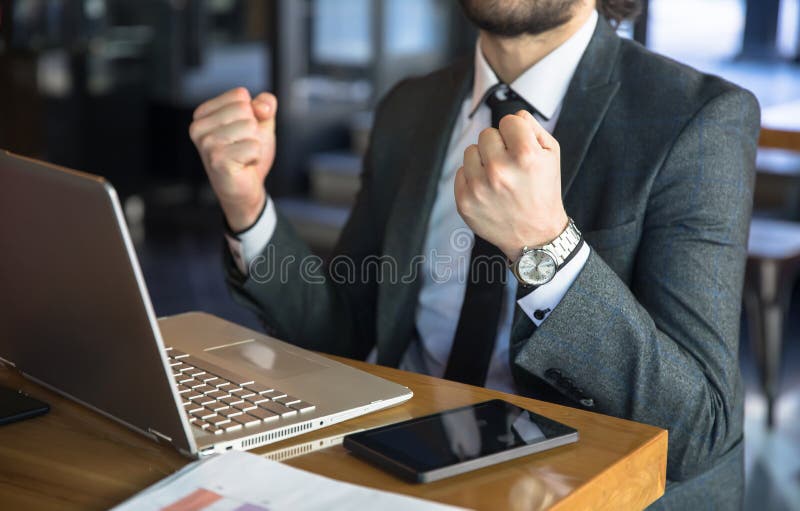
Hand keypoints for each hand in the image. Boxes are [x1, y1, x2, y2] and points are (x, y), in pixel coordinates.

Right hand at [189, 87, 276, 231]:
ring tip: (242, 156)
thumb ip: (264, 105)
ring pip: (250, 127)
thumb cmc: (247, 154)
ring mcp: (206, 144)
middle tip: (242, 147)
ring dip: (254, 144)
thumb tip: (263, 106)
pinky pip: (254, 147)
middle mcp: (198, 127)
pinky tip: (243, 165)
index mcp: (203, 113)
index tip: (241, 133)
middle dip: (253, 130)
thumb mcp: (259, 123)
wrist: (245, 189)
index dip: (251, 114)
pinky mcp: (218, 160)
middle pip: (245, 110)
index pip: (240, 95)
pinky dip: (255, 157)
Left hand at [454, 110, 568, 260]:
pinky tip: (488, 190)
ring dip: (483, 160)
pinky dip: (472, 178)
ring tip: (498, 178)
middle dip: (498, 146)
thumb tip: (514, 115)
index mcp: (525, 156)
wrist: (535, 235)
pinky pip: (461, 172)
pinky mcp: (464, 201)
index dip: (516, 133)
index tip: (520, 147)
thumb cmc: (543, 192)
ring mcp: (479, 187)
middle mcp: (500, 170)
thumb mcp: (552, 156)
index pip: (508, 121)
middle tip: (510, 165)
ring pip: (470, 151)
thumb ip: (533, 128)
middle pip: (487, 134)